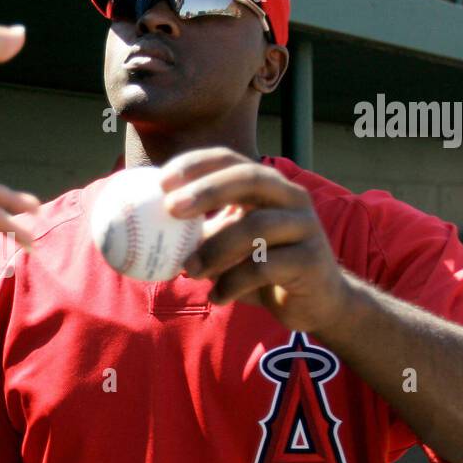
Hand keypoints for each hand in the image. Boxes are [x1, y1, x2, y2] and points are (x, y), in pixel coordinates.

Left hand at [159, 147, 354, 333]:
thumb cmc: (262, 269)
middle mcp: (290, 198)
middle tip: (171, 208)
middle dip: (207, 190)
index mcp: (266, 187)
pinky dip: (233, 282)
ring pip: (256, 226)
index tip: (161, 181)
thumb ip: (199, 233)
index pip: (230, 159)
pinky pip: (265, 266)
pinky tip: (216, 297)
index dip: (196, 164)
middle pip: (250, 178)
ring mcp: (305, 226)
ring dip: (214, 249)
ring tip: (189, 271)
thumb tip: (145, 230)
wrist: (316, 303)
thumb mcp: (227, 246)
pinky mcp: (311, 260)